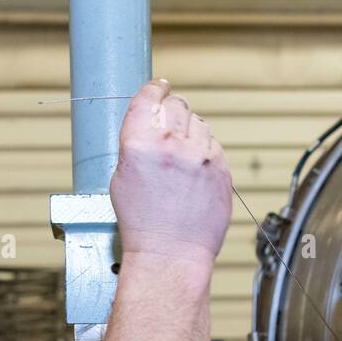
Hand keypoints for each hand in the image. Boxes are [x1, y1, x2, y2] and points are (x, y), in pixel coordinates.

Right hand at [109, 78, 231, 274]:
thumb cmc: (143, 224)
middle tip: (170, 125)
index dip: (155, 89)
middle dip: (173, 110)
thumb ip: (136, 144)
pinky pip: (213, 146)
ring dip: (190, 133)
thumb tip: (149, 123)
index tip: (160, 87)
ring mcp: (199, 155)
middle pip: (177, 104)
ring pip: (199, 123)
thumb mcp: (121, 178)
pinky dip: (205, 153)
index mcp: (139, 144)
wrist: (170, 253)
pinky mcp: (220, 168)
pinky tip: (195, 175)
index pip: (149, 98)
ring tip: (181, 161)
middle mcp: (170, 144)